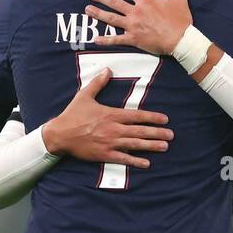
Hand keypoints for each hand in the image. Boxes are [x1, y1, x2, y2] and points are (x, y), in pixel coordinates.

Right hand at [41, 67, 172, 168]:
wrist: (60, 134)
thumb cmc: (72, 114)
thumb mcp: (84, 95)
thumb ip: (98, 83)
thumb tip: (107, 69)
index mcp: (111, 114)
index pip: (137, 116)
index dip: (152, 117)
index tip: (165, 119)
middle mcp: (114, 129)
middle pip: (140, 131)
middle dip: (157, 133)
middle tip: (171, 135)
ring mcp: (110, 143)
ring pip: (135, 144)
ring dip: (151, 146)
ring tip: (165, 146)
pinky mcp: (105, 155)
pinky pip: (123, 159)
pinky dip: (136, 161)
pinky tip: (147, 163)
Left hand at [84, 0, 193, 54]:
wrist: (181, 40)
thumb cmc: (180, 21)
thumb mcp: (179, 0)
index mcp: (145, 2)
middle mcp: (136, 12)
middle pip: (115, 3)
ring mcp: (133, 26)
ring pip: (112, 18)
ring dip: (99, 13)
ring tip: (88, 10)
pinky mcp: (134, 39)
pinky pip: (117, 40)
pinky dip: (106, 40)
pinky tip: (95, 40)